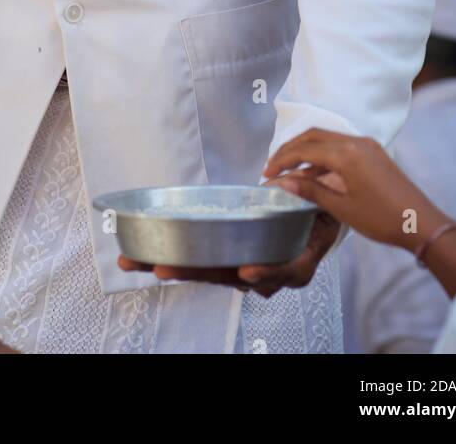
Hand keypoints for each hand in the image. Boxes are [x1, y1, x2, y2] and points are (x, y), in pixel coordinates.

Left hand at [117, 210, 340, 297]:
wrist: (315, 217)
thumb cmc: (316, 208)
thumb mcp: (320, 200)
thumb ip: (305, 191)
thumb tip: (283, 179)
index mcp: (296, 263)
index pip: (282, 272)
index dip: (266, 273)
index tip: (246, 271)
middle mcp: (267, 274)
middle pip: (229, 276)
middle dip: (192, 272)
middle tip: (162, 268)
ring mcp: (243, 271)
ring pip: (207, 273)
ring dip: (170, 266)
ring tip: (135, 262)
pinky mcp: (226, 262)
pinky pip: (201, 264)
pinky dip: (172, 259)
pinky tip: (142, 258)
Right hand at [262, 127, 443, 251]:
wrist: (421, 223)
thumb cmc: (382, 220)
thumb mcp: (342, 208)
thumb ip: (311, 191)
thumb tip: (283, 182)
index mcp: (347, 154)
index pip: (304, 149)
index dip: (282, 159)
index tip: (266, 172)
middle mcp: (356, 142)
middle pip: (313, 136)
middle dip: (290, 149)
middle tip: (273, 166)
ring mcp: (366, 145)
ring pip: (326, 139)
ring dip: (306, 151)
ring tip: (289, 170)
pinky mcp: (373, 152)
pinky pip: (340, 146)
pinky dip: (323, 155)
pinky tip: (314, 174)